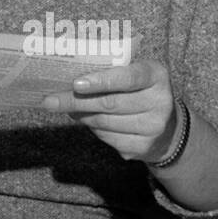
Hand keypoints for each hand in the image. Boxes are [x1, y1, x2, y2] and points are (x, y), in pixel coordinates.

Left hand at [42, 59, 177, 162]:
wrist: (167, 127)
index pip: (127, 77)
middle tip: (50, 100)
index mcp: (157, 76)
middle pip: (109, 103)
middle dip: (75, 101)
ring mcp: (154, 127)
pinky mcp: (143, 147)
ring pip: (104, 122)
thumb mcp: (133, 73)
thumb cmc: (140, 91)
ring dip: (80, 115)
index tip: (75, 83)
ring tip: (67, 108)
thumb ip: (109, 71)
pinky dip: (92, 128)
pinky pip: (107, 138)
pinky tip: (85, 120)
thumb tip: (67, 80)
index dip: (101, 81)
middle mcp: (160, 101)